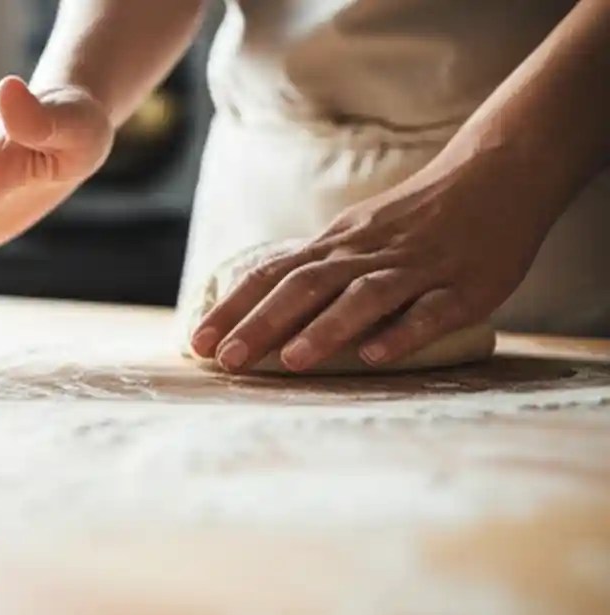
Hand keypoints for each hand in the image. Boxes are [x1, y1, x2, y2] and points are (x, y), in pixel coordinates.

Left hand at [189, 160, 548, 372]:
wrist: (499, 170)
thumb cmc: (417, 216)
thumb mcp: (358, 234)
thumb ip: (316, 268)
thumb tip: (259, 306)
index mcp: (337, 245)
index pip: (272, 275)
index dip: (233, 309)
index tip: (196, 344)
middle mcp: (367, 253)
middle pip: (305, 286)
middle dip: (261, 324)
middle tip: (225, 361)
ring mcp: (415, 268)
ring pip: (363, 297)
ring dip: (324, 329)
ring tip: (289, 362)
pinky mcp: (463, 286)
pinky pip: (430, 312)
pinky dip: (402, 333)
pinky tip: (375, 356)